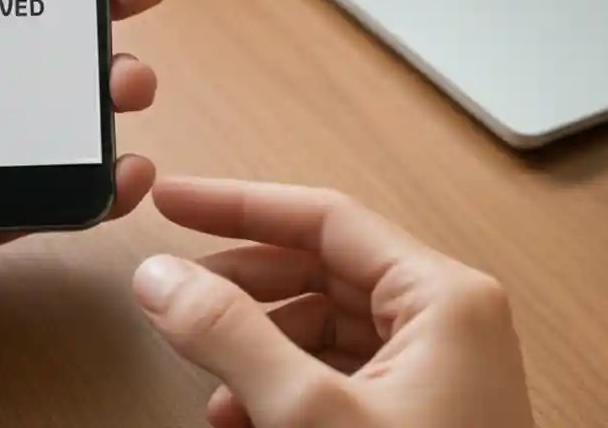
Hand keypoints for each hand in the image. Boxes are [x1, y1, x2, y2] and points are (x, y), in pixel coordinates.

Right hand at [133, 179, 534, 427]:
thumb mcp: (312, 417)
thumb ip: (231, 336)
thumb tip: (162, 277)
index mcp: (443, 298)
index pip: (323, 218)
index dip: (238, 205)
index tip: (173, 201)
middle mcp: (445, 324)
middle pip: (319, 271)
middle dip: (241, 285)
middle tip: (175, 287)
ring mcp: (434, 372)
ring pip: (321, 327)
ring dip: (255, 349)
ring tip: (210, 384)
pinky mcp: (417, 415)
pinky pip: (334, 376)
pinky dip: (281, 390)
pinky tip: (240, 421)